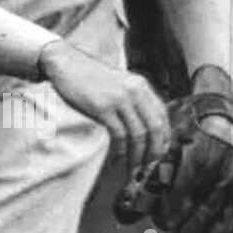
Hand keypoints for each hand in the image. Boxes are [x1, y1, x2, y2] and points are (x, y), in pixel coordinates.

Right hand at [39, 39, 170, 169]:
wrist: (67, 64)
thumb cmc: (90, 77)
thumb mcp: (119, 84)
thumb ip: (133, 100)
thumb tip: (142, 127)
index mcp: (141, 86)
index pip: (162, 115)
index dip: (164, 137)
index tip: (160, 152)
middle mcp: (134, 91)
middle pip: (155, 127)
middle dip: (155, 150)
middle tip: (149, 166)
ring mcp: (119, 99)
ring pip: (138, 134)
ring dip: (137, 156)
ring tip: (133, 168)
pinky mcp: (102, 107)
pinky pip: (119, 134)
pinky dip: (121, 150)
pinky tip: (118, 158)